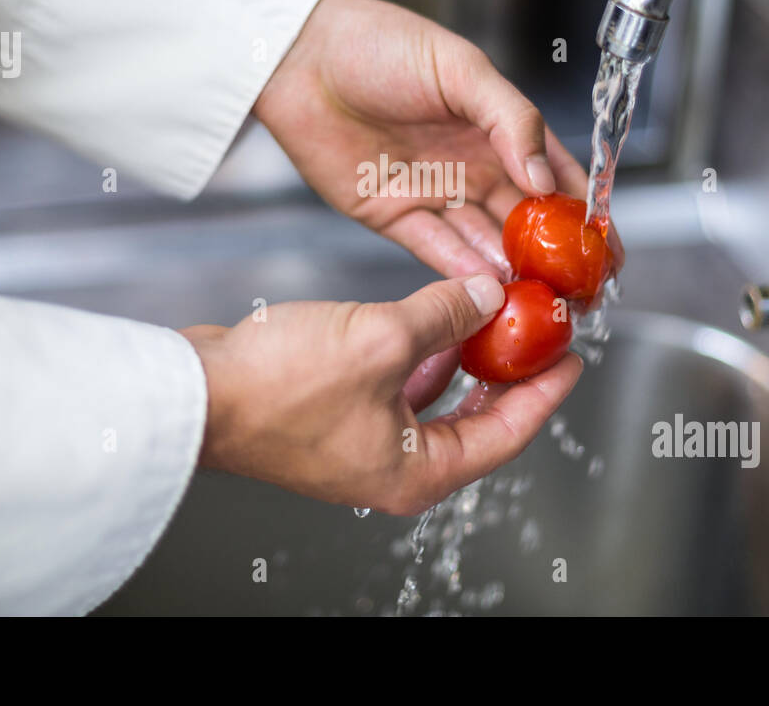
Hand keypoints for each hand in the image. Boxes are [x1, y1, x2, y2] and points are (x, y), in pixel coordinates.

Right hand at [183, 273, 582, 514]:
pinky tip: (429, 316)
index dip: (545, 391)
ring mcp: (362, 443)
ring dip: (461, 355)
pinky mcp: (335, 416)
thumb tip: (486, 296)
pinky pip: (397, 385)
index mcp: (417, 471)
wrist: (196, 391)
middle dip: (506, 371)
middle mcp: (394, 466)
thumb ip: (446, 314)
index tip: (572, 358)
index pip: (506, 434)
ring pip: (434, 398)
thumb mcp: (382, 337)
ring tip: (492, 313)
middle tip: (537, 332)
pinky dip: (419, 352)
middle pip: (474, 419)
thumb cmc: (278, 386)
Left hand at [254, 0, 601, 278]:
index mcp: (495, 127)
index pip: (554, 176)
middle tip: (580, 293)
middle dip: (554, 258)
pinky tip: (489, 290)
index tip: (609, 249)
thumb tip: (544, 178)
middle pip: (524, 222)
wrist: (302, 58)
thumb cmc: (378, 45)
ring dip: (511, 271)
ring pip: (483, 242)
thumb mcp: (459, 69)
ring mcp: (434, 193)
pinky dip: (462, 272)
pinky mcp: (393, 214)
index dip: (584, 213)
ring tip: (540, 301)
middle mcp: (471, 165)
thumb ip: (510, 119)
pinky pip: (436, 249)